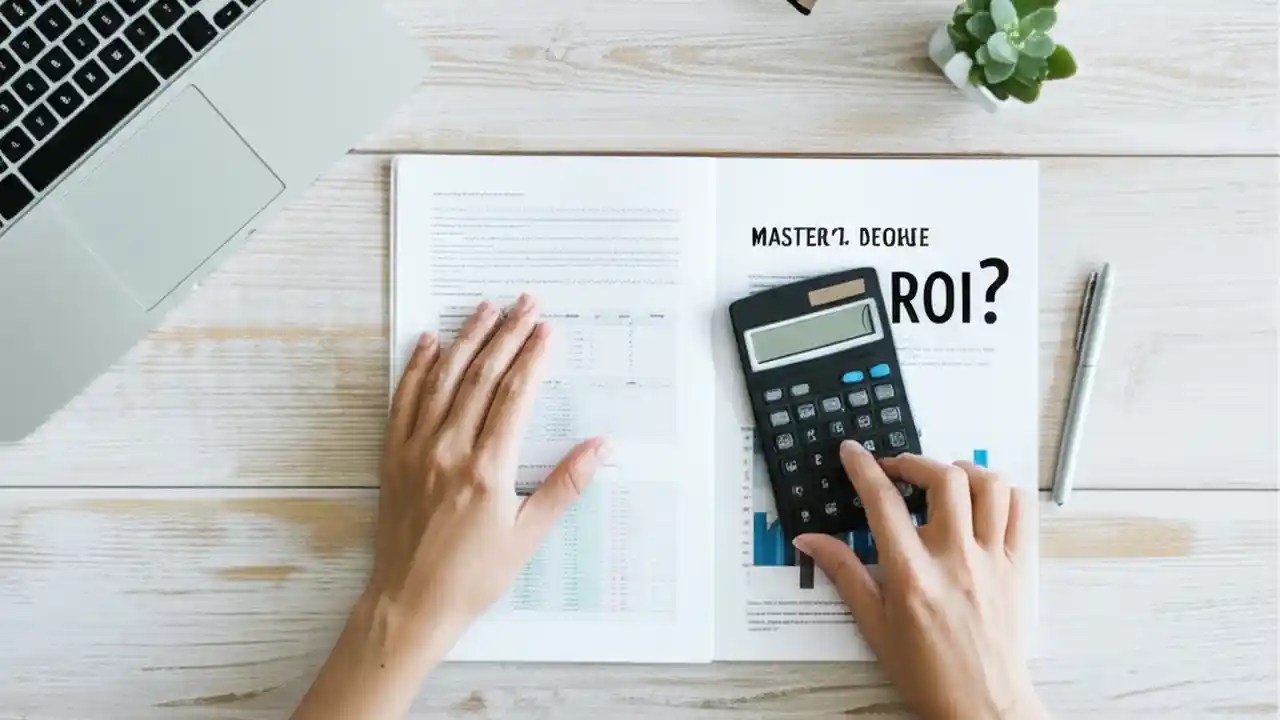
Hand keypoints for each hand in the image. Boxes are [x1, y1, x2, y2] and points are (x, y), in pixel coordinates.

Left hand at [292, 295, 607, 719]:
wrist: (411, 603)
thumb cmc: (473, 576)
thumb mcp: (528, 536)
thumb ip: (564, 486)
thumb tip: (600, 447)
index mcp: (487, 469)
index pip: (514, 396)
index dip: (531, 358)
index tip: (544, 330)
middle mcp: (449, 450)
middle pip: (481, 377)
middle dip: (505, 335)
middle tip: (523, 304)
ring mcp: (416, 451)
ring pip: (442, 380)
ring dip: (465, 340)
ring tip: (484, 309)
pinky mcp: (393, 458)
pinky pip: (404, 401)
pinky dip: (417, 368)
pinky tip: (428, 344)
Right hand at [794, 441, 1045, 719]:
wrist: (982, 704)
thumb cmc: (927, 672)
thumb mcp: (873, 625)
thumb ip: (844, 574)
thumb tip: (810, 541)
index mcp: (912, 575)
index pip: (883, 502)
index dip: (864, 467)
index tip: (853, 452)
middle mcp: (955, 559)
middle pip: (942, 479)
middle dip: (914, 461)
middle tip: (897, 469)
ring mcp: (993, 560)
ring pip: (988, 485)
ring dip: (961, 470)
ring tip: (943, 479)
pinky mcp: (1019, 567)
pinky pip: (1022, 509)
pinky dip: (1004, 491)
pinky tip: (983, 499)